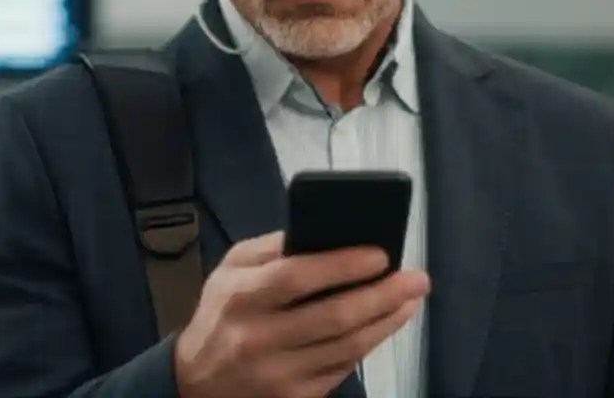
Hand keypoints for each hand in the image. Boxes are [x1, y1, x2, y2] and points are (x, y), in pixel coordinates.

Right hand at [173, 231, 428, 397]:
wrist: (197, 383)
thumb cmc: (222, 313)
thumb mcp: (231, 270)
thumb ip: (271, 248)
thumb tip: (324, 231)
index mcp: (242, 297)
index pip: (297, 277)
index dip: (343, 266)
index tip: (381, 254)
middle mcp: (259, 338)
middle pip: (333, 317)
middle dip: (383, 295)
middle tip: (416, 278)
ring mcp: (278, 374)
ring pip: (347, 347)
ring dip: (387, 321)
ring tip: (410, 299)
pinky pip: (343, 369)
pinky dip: (369, 344)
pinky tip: (385, 324)